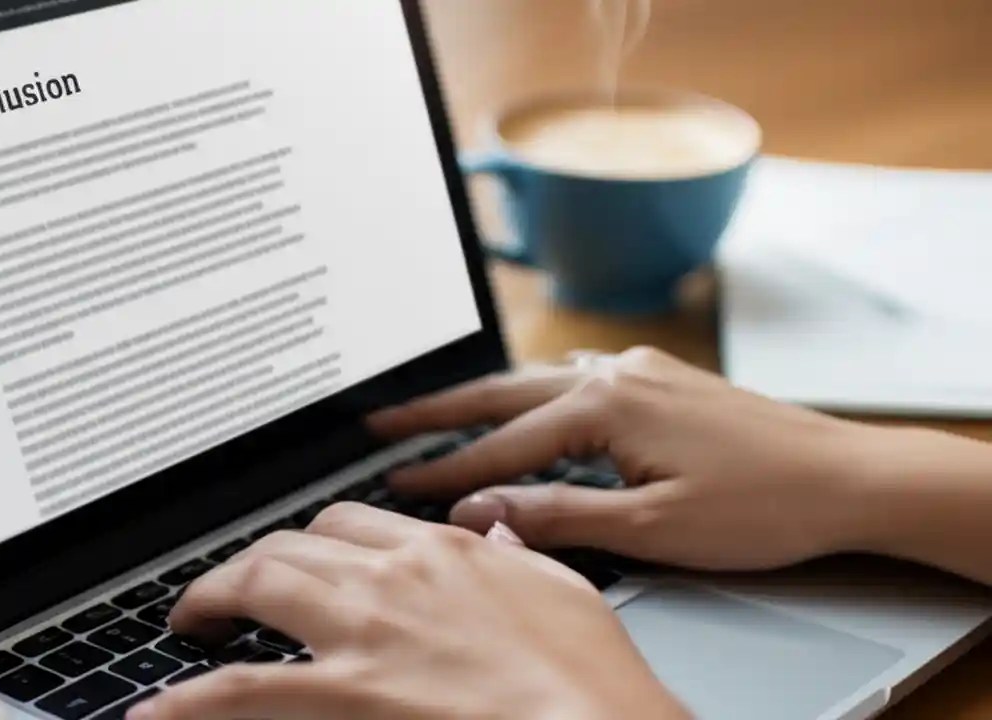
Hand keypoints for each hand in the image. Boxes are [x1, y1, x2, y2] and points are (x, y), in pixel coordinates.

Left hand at [127, 504, 686, 719]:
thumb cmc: (589, 677)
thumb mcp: (560, 588)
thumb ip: (512, 551)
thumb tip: (492, 525)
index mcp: (442, 551)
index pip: (351, 522)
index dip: (313, 539)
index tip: (300, 556)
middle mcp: (392, 578)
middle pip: (292, 544)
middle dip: (252, 562)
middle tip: (231, 589)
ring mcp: (362, 633)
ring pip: (259, 584)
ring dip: (211, 598)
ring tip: (189, 621)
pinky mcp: (345, 695)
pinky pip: (242, 688)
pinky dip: (189, 699)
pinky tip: (158, 711)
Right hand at [369, 347, 884, 570]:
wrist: (849, 476)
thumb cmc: (763, 505)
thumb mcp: (651, 528)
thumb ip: (557, 515)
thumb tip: (482, 514)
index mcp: (608, 403)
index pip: (505, 443)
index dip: (450, 471)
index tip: (401, 482)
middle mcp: (617, 371)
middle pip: (505, 389)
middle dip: (439, 408)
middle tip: (383, 420)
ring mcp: (642, 369)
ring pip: (540, 379)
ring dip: (485, 397)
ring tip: (436, 411)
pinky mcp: (662, 378)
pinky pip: (578, 377)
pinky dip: (536, 393)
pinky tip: (527, 403)